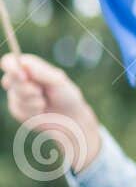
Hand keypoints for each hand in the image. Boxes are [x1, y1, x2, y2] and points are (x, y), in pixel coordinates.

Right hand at [1, 54, 101, 173]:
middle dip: (25, 85)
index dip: (10, 64)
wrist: (75, 124)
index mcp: (33, 71)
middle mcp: (23, 83)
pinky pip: (16, 108)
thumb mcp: (58, 82)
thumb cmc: (70, 99)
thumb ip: (39, 72)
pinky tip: (40, 112)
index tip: (15, 68)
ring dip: (30, 99)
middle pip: (10, 77)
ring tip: (45, 103)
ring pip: (13, 94)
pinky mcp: (19, 112)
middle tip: (40, 92)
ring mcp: (19, 98)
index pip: (13, 62)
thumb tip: (19, 63)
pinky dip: (29, 110)